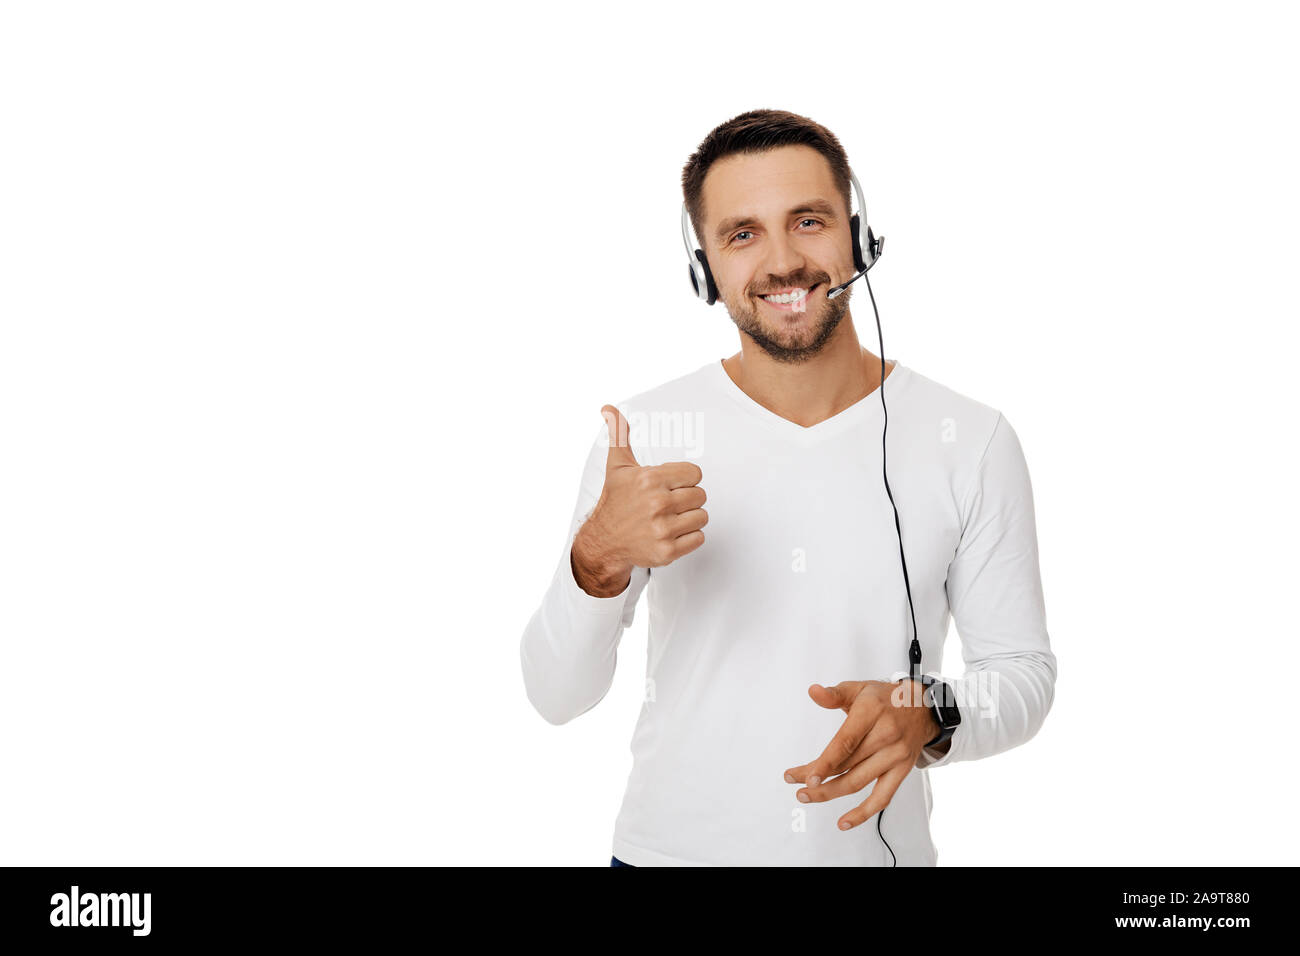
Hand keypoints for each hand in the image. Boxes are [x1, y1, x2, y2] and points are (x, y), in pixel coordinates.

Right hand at [570, 404, 707, 596]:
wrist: (604, 541)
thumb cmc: (616, 501)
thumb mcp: (618, 466)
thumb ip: (619, 435)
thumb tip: (608, 408)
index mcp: (649, 479)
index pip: (696, 474)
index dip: (685, 479)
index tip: (669, 486)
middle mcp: (656, 504)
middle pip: (701, 496)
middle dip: (687, 499)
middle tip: (668, 504)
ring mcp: (662, 529)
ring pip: (702, 517)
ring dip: (689, 518)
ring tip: (670, 518)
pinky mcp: (667, 551)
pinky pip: (699, 538)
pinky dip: (689, 537)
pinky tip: (671, 533)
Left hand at [783, 679, 940, 830]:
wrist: (922, 708)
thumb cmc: (884, 699)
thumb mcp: (859, 689)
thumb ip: (834, 694)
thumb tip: (813, 691)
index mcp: (871, 712)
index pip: (845, 742)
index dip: (825, 763)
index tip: (805, 777)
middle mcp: (886, 735)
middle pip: (846, 765)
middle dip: (816, 778)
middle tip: (795, 784)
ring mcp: (895, 756)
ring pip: (858, 782)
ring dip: (830, 793)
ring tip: (806, 796)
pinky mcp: (902, 771)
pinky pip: (882, 798)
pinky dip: (862, 813)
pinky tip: (843, 822)